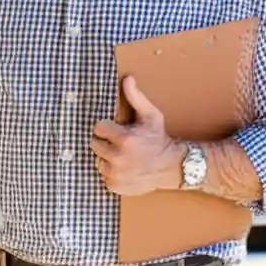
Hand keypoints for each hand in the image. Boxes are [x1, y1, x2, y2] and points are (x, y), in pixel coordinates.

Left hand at [91, 76, 183, 194]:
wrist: (171, 166)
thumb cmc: (158, 138)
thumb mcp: (151, 115)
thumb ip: (136, 97)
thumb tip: (127, 79)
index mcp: (125, 139)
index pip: (98, 128)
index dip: (105, 127)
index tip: (113, 129)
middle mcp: (118, 158)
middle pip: (94, 144)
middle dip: (104, 141)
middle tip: (117, 142)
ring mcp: (116, 174)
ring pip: (97, 160)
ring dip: (106, 157)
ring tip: (120, 155)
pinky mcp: (115, 186)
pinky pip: (103, 176)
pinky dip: (110, 172)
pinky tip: (122, 167)